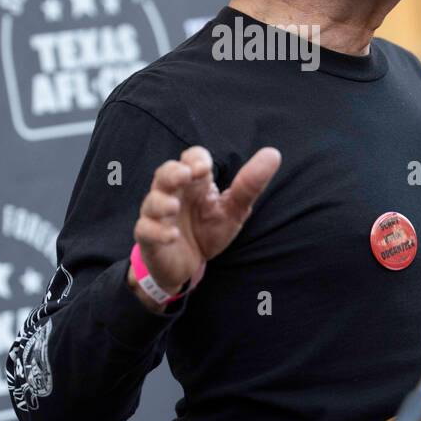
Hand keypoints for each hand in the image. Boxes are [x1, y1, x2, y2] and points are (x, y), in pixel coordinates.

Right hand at [131, 145, 281, 298]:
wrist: (188, 266)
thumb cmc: (207, 230)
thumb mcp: (233, 210)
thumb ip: (249, 185)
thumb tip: (273, 154)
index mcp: (194, 183)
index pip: (190, 158)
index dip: (195, 159)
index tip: (205, 168)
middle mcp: (173, 194)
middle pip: (165, 173)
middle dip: (172, 173)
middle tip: (185, 175)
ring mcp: (159, 215)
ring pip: (151, 201)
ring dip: (161, 202)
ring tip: (173, 207)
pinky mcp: (150, 238)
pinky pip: (146, 231)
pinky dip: (157, 232)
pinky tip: (172, 236)